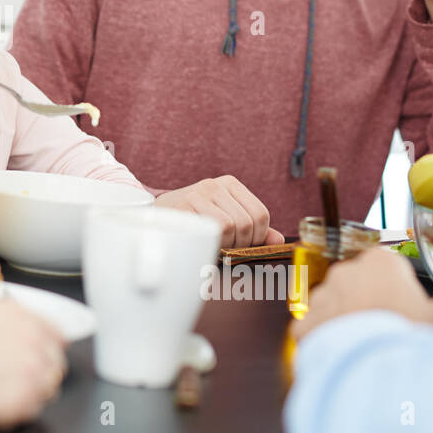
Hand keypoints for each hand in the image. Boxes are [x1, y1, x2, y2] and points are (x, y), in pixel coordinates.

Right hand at [0, 300, 66, 430]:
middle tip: (10, 378)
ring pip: (49, 387)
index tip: (37, 357)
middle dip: (39, 371)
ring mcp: (32, 367)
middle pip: (56, 362)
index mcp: (18, 314)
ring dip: (31, 391)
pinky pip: (35, 408)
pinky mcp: (25, 396)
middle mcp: (31, 336)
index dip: (45, 348)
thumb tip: (28, 337)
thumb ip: (9, 325)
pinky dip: (19, 409)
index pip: (56, 334)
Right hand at [154, 176, 282, 248]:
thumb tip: (278, 239)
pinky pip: (211, 229)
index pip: (260, 214)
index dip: (257, 237)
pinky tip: (202, 243)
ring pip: (230, 227)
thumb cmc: (193, 220)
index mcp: (230, 184)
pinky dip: (211, 243)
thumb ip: (253, 229)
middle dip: (240, 244)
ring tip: (213, 245)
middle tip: (225, 249)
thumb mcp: (224, 217)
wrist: (154, 216)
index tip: (243, 245)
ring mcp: (198, 193)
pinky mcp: (183, 205)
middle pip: (247, 223)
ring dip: (224, 245)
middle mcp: (215, 184)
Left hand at [290, 247, 432, 341]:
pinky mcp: (305, 322)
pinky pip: (314, 328)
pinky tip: (342, 353)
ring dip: (344, 318)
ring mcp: (322, 296)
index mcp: (380, 262)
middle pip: (357, 283)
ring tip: (364, 344)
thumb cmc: (409, 336)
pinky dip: (324, 339)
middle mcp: (345, 271)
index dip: (397, 287)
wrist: (375, 367)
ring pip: (333, 304)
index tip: (403, 305)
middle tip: (385, 328)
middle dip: (367, 301)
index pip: (388, 266)